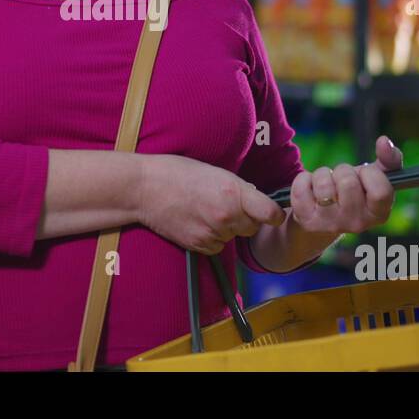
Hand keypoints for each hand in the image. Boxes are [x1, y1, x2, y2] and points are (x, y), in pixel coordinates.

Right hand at [136, 154, 285, 255]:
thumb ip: (238, 189)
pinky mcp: (199, 244)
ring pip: (233, 237)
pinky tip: (197, 222)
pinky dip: (211, 238)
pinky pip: (217, 246)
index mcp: (234, 191)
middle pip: (253, 228)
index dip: (273, 215)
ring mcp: (212, 231)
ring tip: (205, 211)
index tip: (271, 214)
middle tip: (226, 206)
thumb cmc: (178, 172)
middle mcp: (226, 214)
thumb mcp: (215, 172)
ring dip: (226, 228)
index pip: (270, 214)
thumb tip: (256, 202)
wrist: (145, 188)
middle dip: (245, 219)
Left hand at [287, 136, 402, 237]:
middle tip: (341, 179)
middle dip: (343, 171)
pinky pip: (301, 186)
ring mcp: (331, 224)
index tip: (364, 173)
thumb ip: (389, 160)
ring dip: (322, 175)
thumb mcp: (375, 177)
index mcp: (378, 214)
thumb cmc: (354, 191)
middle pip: (348, 183)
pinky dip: (303, 179)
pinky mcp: (307, 221)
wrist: (323, 217)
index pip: (381, 191)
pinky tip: (310, 189)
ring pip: (323, 184)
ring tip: (326, 184)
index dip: (371, 174)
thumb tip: (384, 141)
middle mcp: (357, 224)